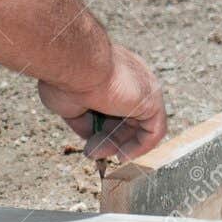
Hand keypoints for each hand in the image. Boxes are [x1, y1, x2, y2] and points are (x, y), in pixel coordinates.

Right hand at [37, 45, 167, 162]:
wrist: (75, 66)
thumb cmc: (67, 79)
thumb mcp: (69, 105)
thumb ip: (81, 120)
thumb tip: (91, 135)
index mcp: (113, 75)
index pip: (114, 106)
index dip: (102, 128)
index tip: (88, 141)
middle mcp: (132, 80)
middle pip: (127, 118)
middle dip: (109, 139)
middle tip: (92, 152)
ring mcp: (144, 88)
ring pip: (139, 125)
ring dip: (120, 145)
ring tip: (100, 154)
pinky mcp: (152, 99)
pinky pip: (154, 130)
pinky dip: (140, 147)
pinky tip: (122, 155)